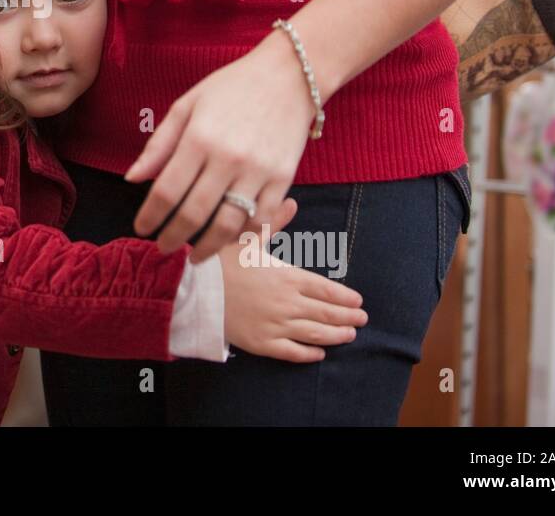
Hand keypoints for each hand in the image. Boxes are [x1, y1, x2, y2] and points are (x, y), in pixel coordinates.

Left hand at [125, 29, 317, 262]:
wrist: (290, 76)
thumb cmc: (232, 88)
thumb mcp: (187, 105)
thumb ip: (159, 145)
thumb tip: (132, 179)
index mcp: (199, 138)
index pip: (166, 190)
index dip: (150, 216)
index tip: (141, 228)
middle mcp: (227, 158)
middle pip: (193, 214)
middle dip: (173, 238)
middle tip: (163, 248)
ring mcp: (258, 171)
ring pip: (228, 225)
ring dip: (207, 248)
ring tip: (194, 255)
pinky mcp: (283, 179)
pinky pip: (261, 220)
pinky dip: (243, 236)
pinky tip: (228, 239)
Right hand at [217, 198, 366, 362]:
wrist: (192, 289)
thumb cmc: (220, 261)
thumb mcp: (248, 238)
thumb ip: (274, 223)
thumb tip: (291, 202)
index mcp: (286, 275)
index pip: (327, 289)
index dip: (346, 297)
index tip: (358, 301)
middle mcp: (287, 302)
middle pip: (327, 312)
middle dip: (348, 317)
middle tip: (362, 319)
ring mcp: (276, 324)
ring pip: (316, 333)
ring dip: (337, 335)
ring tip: (349, 335)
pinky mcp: (262, 343)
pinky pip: (293, 352)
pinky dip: (310, 353)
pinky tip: (320, 352)